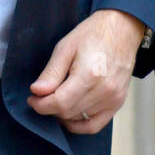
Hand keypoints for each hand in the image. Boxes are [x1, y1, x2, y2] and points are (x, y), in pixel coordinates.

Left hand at [26, 8, 145, 133]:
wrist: (121, 29)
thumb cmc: (93, 34)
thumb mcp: (66, 47)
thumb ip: (51, 72)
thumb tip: (37, 91)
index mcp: (89, 75)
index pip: (60, 103)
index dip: (41, 104)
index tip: (32, 98)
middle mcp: (104, 91)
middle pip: (68, 112)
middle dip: (50, 107)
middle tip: (42, 96)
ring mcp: (113, 99)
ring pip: (79, 119)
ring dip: (63, 113)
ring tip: (57, 98)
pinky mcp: (118, 103)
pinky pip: (95, 125)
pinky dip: (79, 124)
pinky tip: (69, 116)